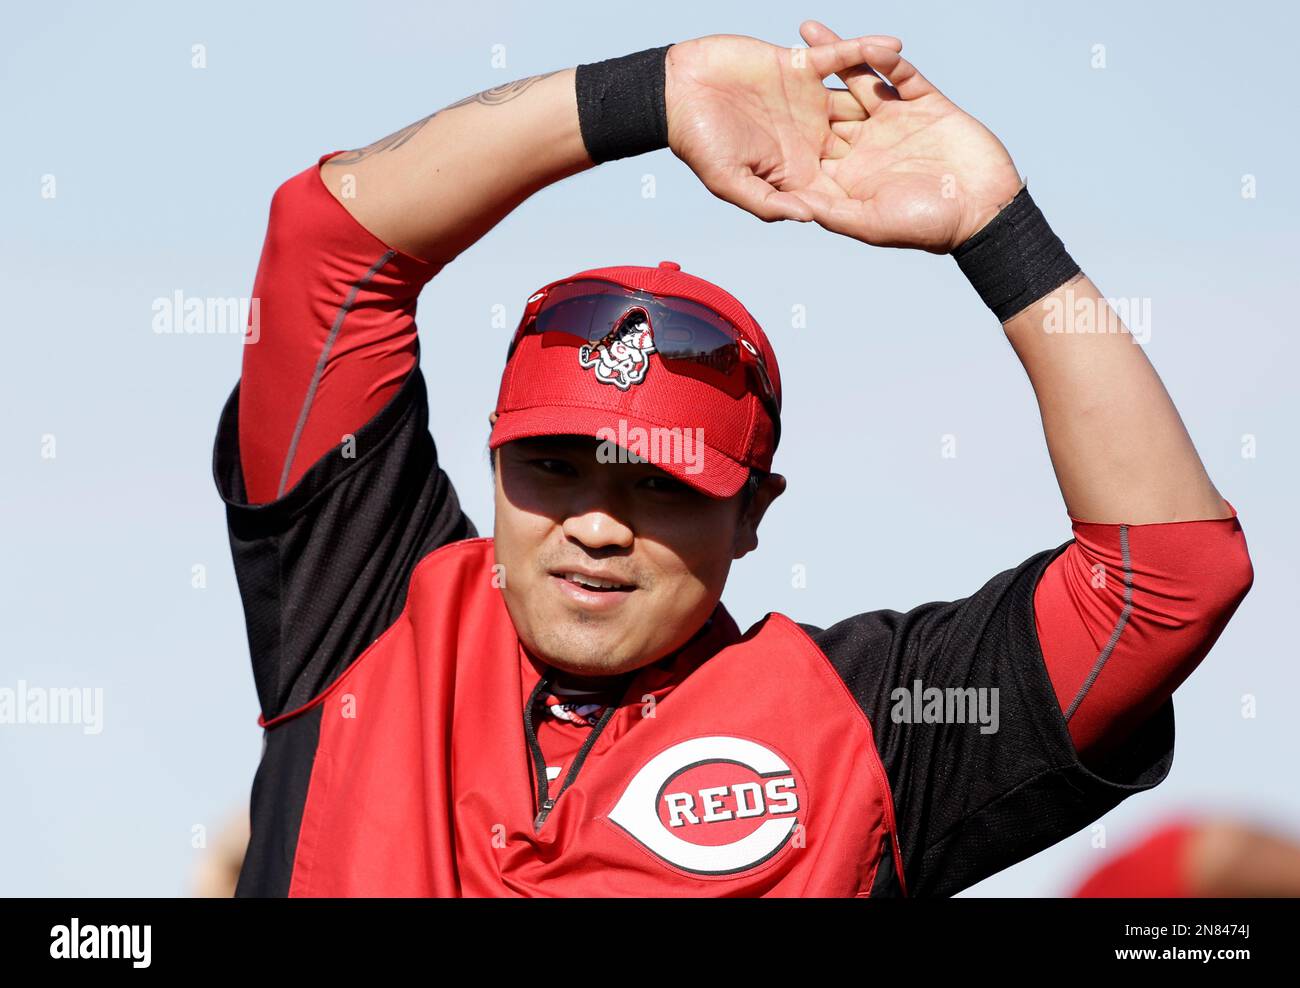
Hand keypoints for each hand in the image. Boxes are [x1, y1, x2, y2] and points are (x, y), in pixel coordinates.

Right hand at [664, 31, 904, 222]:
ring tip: (927, 94)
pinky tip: (894, 47)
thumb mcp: (730, 182)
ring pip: (858, 98)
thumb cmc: (697, 142)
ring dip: (889, 97)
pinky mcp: (800, 66)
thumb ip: (768, 202)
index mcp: (795, 167)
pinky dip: (864, 51)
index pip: (840, 184)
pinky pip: (840, 58)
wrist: (678, 90)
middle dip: (894, 149)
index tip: (907, 203)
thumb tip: (808, 217)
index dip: (871, 193)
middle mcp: (807, 136)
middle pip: (859, 144)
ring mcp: (807, 101)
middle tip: (935, 154)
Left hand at [789, 21, 1024, 252]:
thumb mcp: (870, 223)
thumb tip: (790, 204)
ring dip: (836, 54)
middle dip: (800, 82)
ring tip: (805, 30)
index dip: (781, 126)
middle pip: (826, 105)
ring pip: (858, 81)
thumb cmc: (927, 226)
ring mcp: (896, 121)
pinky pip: (901, 76)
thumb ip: (831, 211)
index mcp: (850, 173)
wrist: (983, 210)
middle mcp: (868, 144)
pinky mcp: (926, 104)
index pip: (809, 145)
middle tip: (769, 54)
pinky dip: (885, 60)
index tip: (751, 104)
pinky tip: (866, 43)